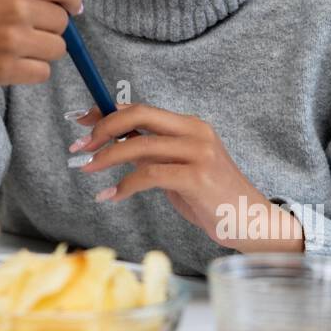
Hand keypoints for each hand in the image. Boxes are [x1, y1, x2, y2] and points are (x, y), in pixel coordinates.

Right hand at [0, 0, 82, 86]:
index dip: (72, 1)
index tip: (72, 9)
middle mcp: (18, 8)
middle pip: (62, 23)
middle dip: (50, 28)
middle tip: (27, 31)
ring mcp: (13, 40)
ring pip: (56, 49)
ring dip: (42, 51)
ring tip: (17, 48)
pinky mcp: (6, 69)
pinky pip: (42, 72)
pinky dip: (32, 70)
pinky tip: (12, 63)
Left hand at [68, 103, 303, 252]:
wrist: (250, 221)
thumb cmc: (211, 197)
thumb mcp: (178, 168)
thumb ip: (151, 152)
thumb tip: (113, 140)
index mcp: (189, 125)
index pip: (141, 109)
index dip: (107, 111)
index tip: (82, 120)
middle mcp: (195, 132)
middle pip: (139, 115)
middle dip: (104, 127)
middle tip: (81, 146)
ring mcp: (199, 153)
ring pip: (141, 145)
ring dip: (107, 157)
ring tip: (88, 170)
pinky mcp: (198, 177)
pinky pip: (150, 175)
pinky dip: (125, 185)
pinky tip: (111, 195)